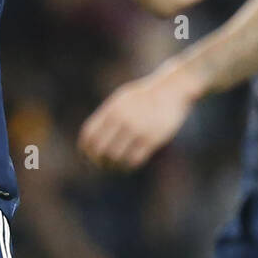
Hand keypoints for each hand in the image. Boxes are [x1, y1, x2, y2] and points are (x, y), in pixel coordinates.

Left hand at [77, 64, 200, 171]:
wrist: (172, 89)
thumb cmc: (145, 96)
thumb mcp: (121, 100)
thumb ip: (107, 116)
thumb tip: (92, 137)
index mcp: (111, 110)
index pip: (89, 135)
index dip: (85, 150)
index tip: (88, 157)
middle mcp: (121, 119)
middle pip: (100, 149)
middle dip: (98, 161)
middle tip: (102, 166)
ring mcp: (136, 129)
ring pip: (115, 157)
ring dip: (113, 166)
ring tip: (116, 168)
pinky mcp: (151, 138)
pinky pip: (134, 160)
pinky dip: (128, 167)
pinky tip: (128, 166)